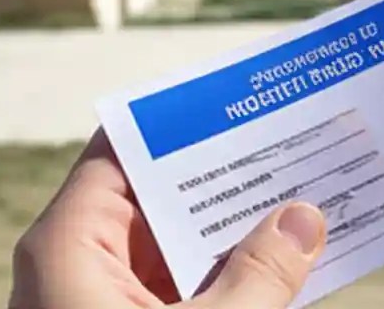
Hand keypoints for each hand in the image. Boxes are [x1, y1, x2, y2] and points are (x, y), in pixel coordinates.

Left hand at [10, 131, 326, 308]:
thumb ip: (260, 275)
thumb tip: (304, 218)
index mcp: (73, 247)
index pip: (122, 151)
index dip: (181, 120)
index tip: (243, 95)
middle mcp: (84, 268)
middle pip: (159, 195)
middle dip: (232, 173)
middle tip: (299, 138)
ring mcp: (110, 307)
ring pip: (181, 246)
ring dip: (244, 227)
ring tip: (310, 191)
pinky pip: (191, 291)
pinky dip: (237, 275)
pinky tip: (293, 261)